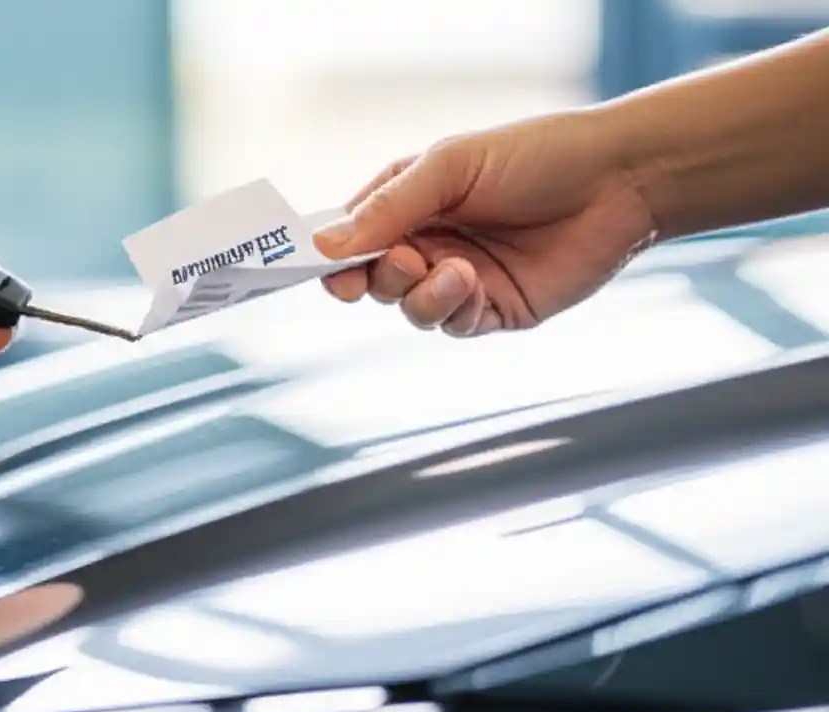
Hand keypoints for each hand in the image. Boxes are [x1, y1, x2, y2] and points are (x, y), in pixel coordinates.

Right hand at [315, 109, 657, 335]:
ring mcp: (458, 279)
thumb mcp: (450, 168)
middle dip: (376, 278)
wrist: (619, 182)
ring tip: (455, 272)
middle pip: (370, 280)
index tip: (320, 269)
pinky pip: (451, 325)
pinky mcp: (492, 310)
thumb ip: (388, 208)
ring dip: (420, 296)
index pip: (349, 237)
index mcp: (408, 202)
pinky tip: (475, 282)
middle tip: (401, 261)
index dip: (329, 257)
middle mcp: (428, 242)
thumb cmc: (534, 157)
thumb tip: (324, 247)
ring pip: (408, 309)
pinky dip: (453, 309)